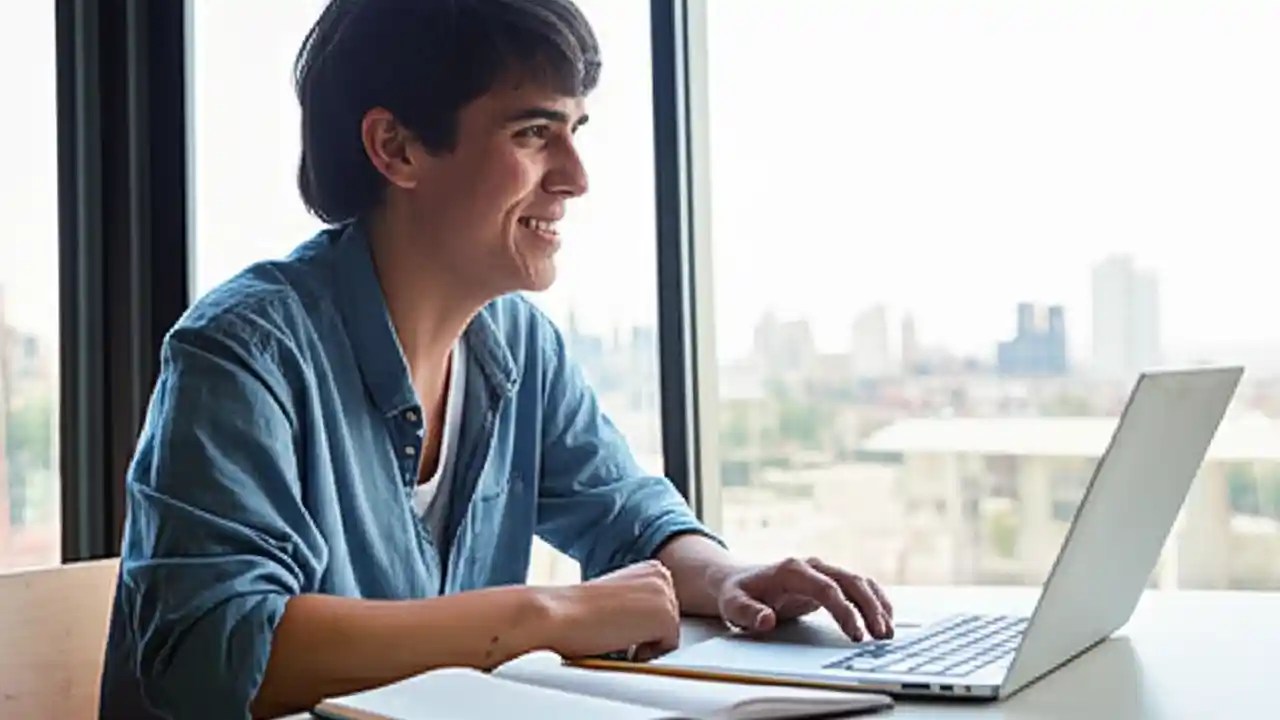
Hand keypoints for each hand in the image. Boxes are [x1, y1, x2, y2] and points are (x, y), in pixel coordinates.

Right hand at [542, 560, 679, 660]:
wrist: (556, 615)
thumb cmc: (575, 611)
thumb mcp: (616, 597)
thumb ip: (637, 602)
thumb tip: (647, 622)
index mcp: (651, 568)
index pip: (663, 610)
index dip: (640, 625)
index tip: (616, 622)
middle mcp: (662, 575)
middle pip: (669, 623)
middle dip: (645, 634)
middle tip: (613, 631)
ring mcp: (666, 594)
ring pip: (668, 637)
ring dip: (644, 643)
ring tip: (615, 635)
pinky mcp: (666, 617)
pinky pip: (667, 649)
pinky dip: (645, 654)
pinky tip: (621, 642)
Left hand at [712, 557, 893, 641]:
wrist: (737, 580)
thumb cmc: (737, 594)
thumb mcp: (733, 604)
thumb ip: (748, 613)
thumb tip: (767, 621)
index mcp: (791, 570)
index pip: (826, 588)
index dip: (844, 610)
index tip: (856, 634)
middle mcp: (811, 566)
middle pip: (849, 581)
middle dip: (869, 607)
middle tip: (881, 635)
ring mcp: (822, 571)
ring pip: (858, 582)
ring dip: (876, 604)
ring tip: (887, 632)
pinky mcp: (828, 581)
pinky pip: (857, 586)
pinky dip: (874, 600)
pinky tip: (885, 618)